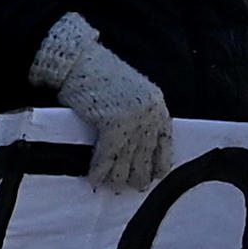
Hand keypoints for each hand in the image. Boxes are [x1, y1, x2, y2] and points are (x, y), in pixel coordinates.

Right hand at [30, 12, 174, 198]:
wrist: (82, 62)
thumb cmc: (102, 77)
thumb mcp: (133, 95)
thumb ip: (140, 117)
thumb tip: (135, 147)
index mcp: (159, 109)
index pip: (165, 148)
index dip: (156, 167)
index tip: (148, 178)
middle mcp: (150, 117)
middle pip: (146, 162)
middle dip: (133, 177)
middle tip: (122, 187)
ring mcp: (133, 122)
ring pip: (126, 165)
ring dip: (115, 179)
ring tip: (106, 185)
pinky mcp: (113, 125)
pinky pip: (107, 158)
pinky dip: (99, 171)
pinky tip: (94, 179)